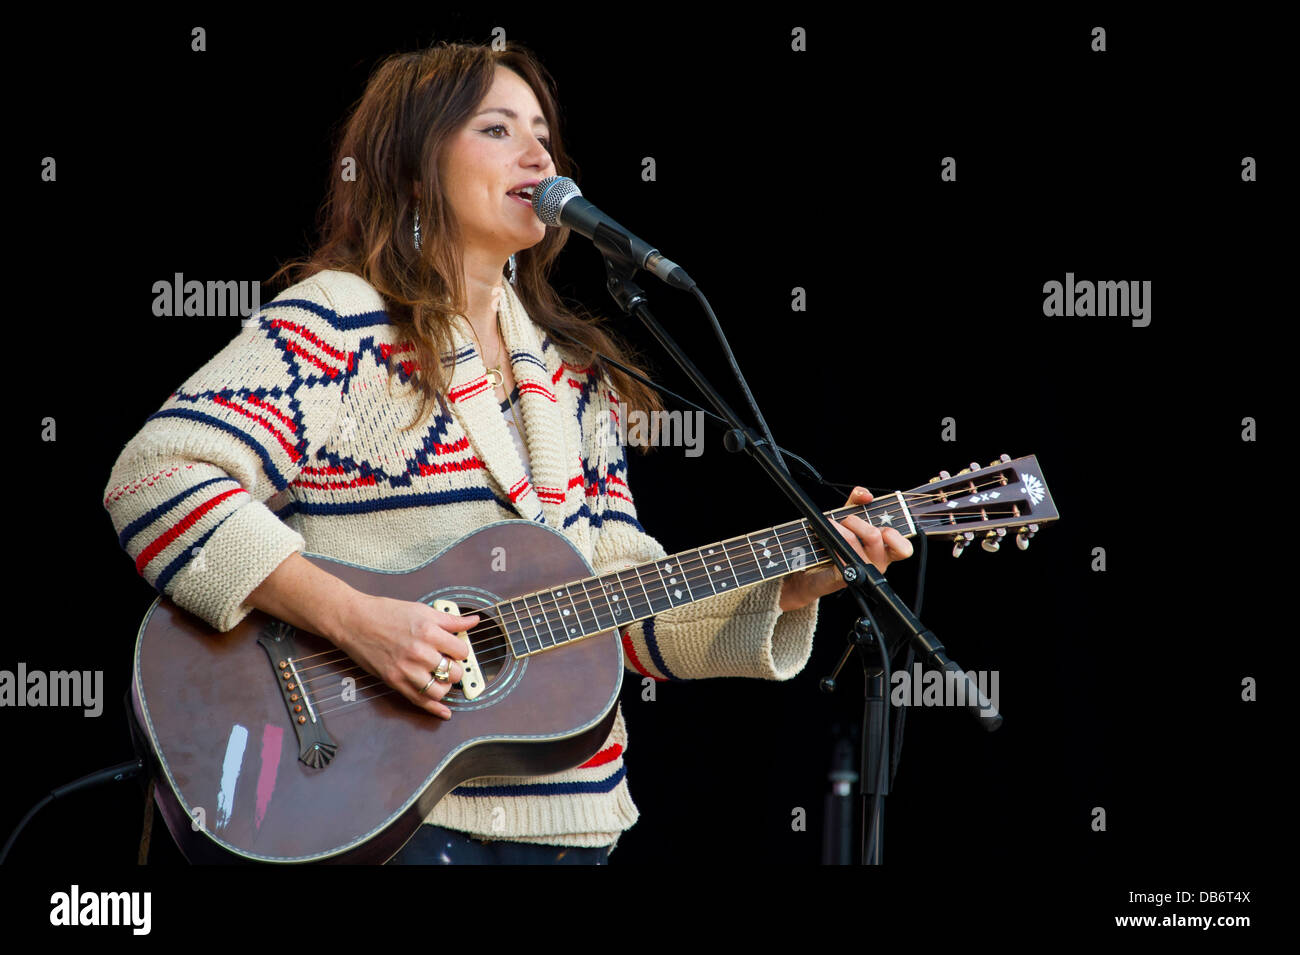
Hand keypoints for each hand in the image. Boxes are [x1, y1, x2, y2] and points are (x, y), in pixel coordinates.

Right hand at [334, 594, 477, 718]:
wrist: (354, 621)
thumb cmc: (386, 612)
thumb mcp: (422, 610)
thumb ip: (450, 620)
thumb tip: (473, 622)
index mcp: (429, 632)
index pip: (461, 650)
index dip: (460, 650)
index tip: (455, 650)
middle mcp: (419, 652)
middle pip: (454, 672)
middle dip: (455, 669)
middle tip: (448, 664)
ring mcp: (406, 669)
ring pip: (440, 690)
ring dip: (445, 686)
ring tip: (441, 678)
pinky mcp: (394, 681)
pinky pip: (420, 700)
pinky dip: (435, 709)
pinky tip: (445, 712)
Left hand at [778, 487, 913, 611]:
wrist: (813, 564)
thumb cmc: (838, 539)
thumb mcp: (850, 515)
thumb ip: (858, 501)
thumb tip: (865, 494)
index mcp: (886, 548)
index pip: (903, 549)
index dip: (897, 539)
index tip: (886, 529)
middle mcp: (878, 561)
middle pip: (875, 537)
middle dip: (856, 521)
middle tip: (846, 520)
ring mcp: (862, 570)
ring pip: (854, 543)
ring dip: (840, 528)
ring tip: (831, 524)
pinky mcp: (844, 575)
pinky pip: (840, 555)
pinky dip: (831, 541)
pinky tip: (824, 538)